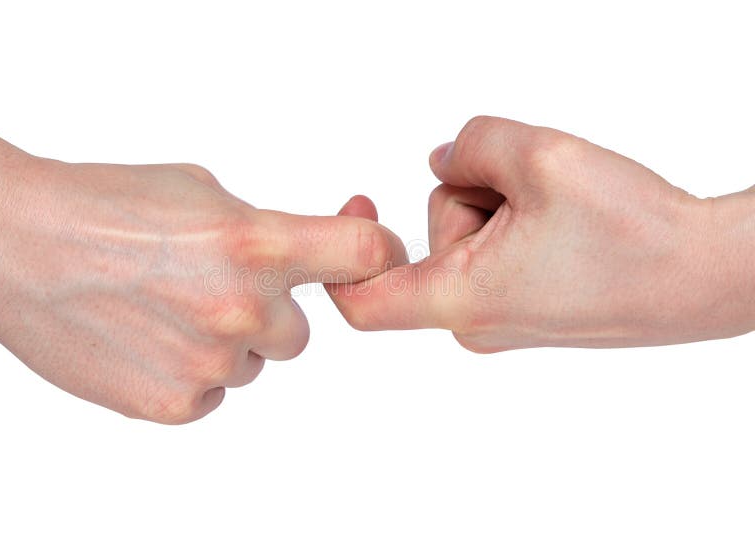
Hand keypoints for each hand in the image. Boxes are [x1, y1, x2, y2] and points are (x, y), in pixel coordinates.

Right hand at [0, 118, 404, 422]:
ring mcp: (209, 363)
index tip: (370, 260)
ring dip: (227, 342)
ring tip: (166, 308)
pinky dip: (192, 372)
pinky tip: (148, 339)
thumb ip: (264, 229)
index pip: (365, 257)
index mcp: (256, 244)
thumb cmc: (103, 205)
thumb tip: (304, 254)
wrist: (18, 245)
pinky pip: (214, 392)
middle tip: (211, 287)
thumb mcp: (201, 191)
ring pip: (255, 363)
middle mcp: (243, 309)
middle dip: (269, 312)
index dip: (376, 256)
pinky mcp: (175, 405)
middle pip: (302, 331)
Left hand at [328, 116, 754, 351]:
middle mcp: (476, 324)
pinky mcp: (528, 310)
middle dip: (473, 193)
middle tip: (534, 191)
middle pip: (431, 237)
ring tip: (562, 209)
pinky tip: (565, 223)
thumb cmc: (637, 233)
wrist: (708, 275)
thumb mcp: (539, 157)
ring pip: (468, 237)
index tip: (361, 204)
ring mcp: (504, 321)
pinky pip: (496, 252)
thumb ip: (470, 143)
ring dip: (504, 204)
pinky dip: (519, 223)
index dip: (344, 251)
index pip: (362, 300)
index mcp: (463, 300)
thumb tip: (441, 159)